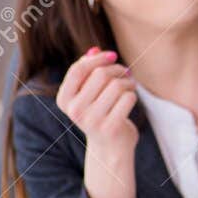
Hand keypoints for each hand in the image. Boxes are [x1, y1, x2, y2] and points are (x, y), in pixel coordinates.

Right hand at [57, 47, 138, 197]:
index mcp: (64, 100)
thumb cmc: (100, 113)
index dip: (98, 58)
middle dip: (117, 69)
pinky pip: (128, 97)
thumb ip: (89, 71)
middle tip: (125, 72)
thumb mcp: (89, 93)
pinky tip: (130, 99)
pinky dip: (133, 94)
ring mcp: (92, 121)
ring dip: (128, 82)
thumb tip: (95, 49)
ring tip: (129, 86)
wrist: (110, 148)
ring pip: (117, 85)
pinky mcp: (110, 128)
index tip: (112, 55)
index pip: (78, 69)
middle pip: (101, 75)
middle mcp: (74, 111)